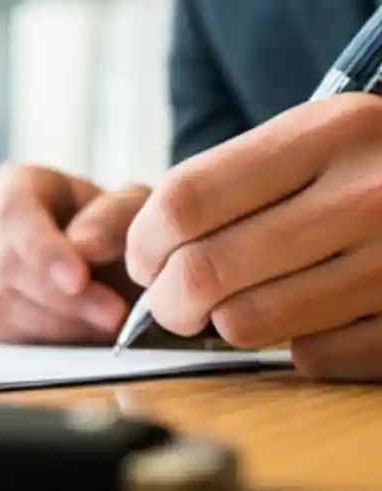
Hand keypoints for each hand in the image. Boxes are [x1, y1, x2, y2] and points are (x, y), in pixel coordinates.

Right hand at [0, 163, 147, 343]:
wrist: (115, 271)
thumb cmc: (120, 232)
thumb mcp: (134, 210)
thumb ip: (112, 218)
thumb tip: (81, 245)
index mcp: (17, 186)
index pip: (12, 213)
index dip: (41, 250)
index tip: (77, 280)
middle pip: (7, 268)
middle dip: (64, 299)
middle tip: (115, 315)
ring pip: (2, 308)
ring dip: (61, 325)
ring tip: (106, 325)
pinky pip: (2, 338)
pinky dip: (47, 344)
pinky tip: (80, 335)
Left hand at [126, 94, 381, 380]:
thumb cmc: (379, 169)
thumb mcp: (321, 141)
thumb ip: (231, 182)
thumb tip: (135, 254)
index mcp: (331, 132)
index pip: (185, 200)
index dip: (143, 242)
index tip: (143, 258)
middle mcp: (368, 194)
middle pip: (204, 270)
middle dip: (167, 300)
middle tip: (172, 303)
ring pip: (248, 324)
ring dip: (226, 326)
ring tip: (237, 310)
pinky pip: (311, 358)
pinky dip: (298, 349)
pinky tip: (316, 320)